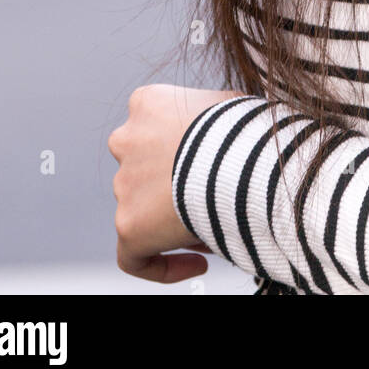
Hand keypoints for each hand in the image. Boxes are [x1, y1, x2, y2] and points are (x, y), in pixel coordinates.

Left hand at [108, 83, 245, 282]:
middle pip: (145, 169)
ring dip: (173, 221)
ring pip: (143, 210)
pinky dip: (162, 266)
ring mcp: (124, 184)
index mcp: (147, 103)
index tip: (208, 169)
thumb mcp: (231, 106)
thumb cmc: (244, 129)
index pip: (155, 129)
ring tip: (217, 228)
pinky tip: (198, 265)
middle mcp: (127, 139)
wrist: (238, 159)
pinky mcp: (128, 225)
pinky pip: (135, 257)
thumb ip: (217, 119)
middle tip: (211, 200)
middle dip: (173, 187)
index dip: (181, 153)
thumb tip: (236, 138)